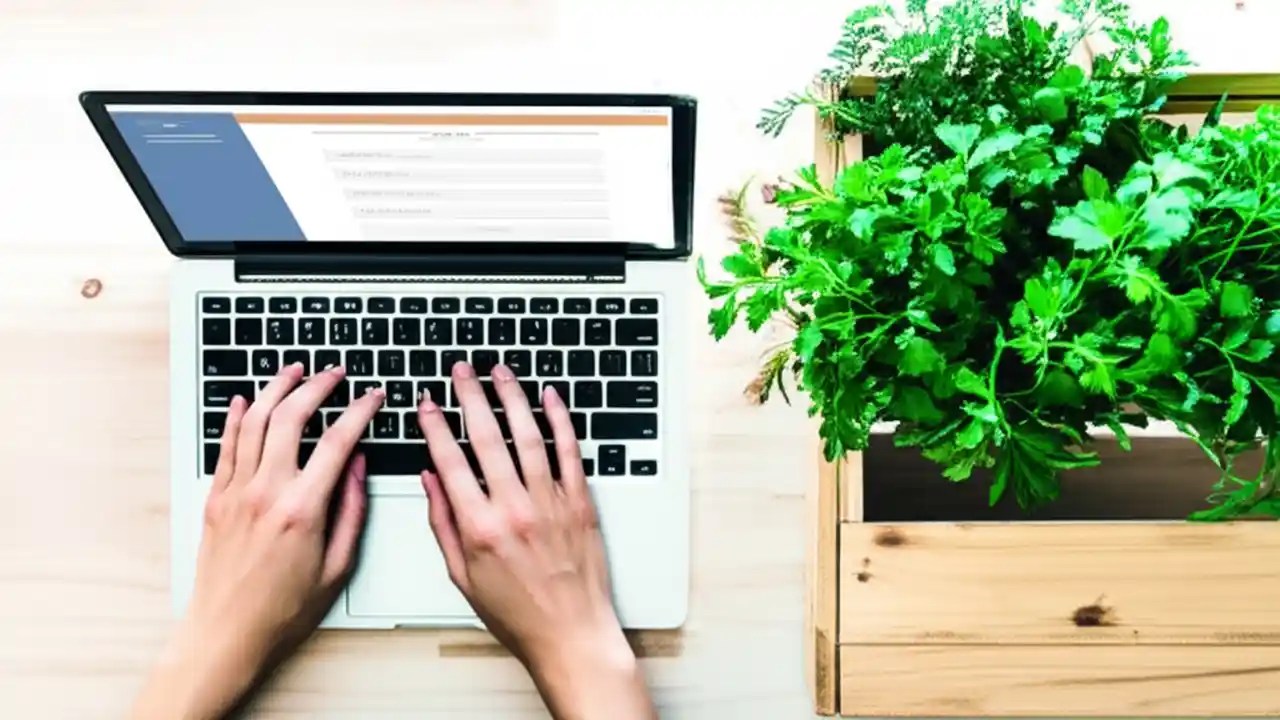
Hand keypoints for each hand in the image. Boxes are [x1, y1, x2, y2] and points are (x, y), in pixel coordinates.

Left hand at [131, 364, 384, 719]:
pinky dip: (235, 418)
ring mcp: (235, 493)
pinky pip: (225, 446)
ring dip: (275, 389)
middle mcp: (266, 492)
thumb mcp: (338, 567)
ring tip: (294, 372)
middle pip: (291, 417)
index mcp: (303, 510)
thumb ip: (352, 511)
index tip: (373, 397)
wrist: (226, 634)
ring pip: (254, 422)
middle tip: (334, 373)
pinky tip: (244, 402)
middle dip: (316, 386)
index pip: (337, 442)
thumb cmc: (283, 610)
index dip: (360, 411)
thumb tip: (358, 467)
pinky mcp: (215, 500)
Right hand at [418, 362, 655, 719]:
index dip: (435, 426)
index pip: (451, 461)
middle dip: (470, 396)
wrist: (571, 634)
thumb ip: (443, 524)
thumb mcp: (463, 576)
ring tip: (499, 372)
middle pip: (488, 437)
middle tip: (461, 371)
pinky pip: (570, 452)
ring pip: (529, 435)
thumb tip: (430, 480)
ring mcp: (552, 503)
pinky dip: (560, 420)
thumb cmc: (517, 614)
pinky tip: (550, 397)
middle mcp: (516, 509)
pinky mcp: (581, 503)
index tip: (427, 404)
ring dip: (512, 397)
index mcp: (480, 528)